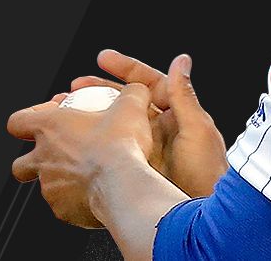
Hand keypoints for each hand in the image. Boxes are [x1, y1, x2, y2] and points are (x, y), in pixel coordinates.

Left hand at [9, 82, 158, 227]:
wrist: (123, 185)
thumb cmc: (121, 144)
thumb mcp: (131, 107)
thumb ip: (131, 94)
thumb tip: (136, 90)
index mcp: (49, 128)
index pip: (17, 122)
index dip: (29, 118)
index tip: (52, 117)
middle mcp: (41, 159)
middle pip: (19, 164)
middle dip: (33, 161)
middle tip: (60, 156)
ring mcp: (49, 188)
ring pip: (46, 186)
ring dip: (63, 180)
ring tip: (91, 175)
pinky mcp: (62, 210)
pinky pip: (65, 204)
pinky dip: (78, 199)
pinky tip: (100, 193)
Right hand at [69, 50, 227, 196]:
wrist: (203, 210)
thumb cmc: (208, 170)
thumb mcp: (196, 129)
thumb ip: (184, 96)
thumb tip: (182, 60)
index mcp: (175, 113)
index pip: (148, 83)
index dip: (126, 69)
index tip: (102, 58)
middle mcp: (158, 128)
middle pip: (124, 103)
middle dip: (97, 92)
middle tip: (71, 87)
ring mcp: (144, 148)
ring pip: (112, 127)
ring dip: (89, 118)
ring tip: (62, 112)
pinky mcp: (134, 168)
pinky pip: (109, 152)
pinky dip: (91, 145)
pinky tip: (72, 144)